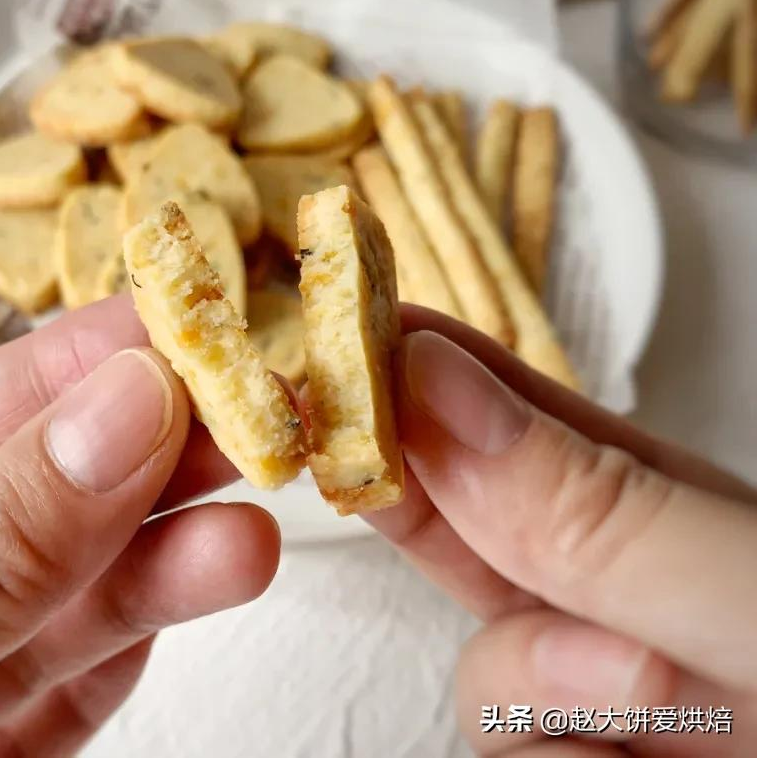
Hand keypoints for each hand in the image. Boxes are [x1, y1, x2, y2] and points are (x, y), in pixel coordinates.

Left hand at [0, 296, 274, 757]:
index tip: (166, 336)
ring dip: (152, 569)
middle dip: (131, 463)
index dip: (54, 375)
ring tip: (247, 533)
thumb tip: (111, 422)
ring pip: (45, 616)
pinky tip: (176, 597)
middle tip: (241, 421)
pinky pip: (45, 711)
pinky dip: (114, 661)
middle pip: (9, 513)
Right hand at [370, 306, 756, 756]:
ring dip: (534, 687)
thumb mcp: (750, 583)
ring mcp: (590, 687)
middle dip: (409, 507)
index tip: (331, 353)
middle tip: (367, 477)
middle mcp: (603, 581)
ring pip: (476, 671)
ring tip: (648, 693)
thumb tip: (432, 391)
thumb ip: (596, 505)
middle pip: (448, 524)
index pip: (488, 399)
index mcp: (644, 494)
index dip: (401, 367)